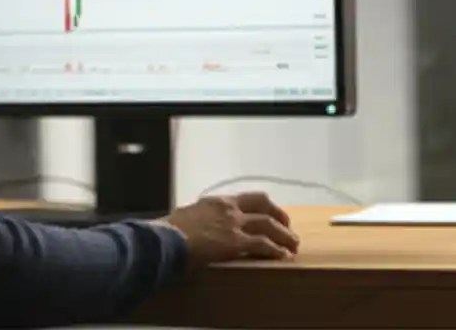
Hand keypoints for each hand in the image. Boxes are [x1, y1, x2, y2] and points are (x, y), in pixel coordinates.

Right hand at [157, 192, 298, 264]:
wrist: (163, 240)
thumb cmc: (167, 232)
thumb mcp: (184, 218)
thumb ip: (196, 219)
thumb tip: (194, 226)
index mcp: (217, 201)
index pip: (249, 198)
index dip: (265, 206)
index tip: (272, 214)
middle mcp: (229, 209)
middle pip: (264, 206)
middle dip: (281, 217)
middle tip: (288, 229)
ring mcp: (233, 224)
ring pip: (269, 225)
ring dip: (284, 236)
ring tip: (293, 246)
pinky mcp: (235, 242)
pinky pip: (263, 245)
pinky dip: (275, 250)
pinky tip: (282, 257)